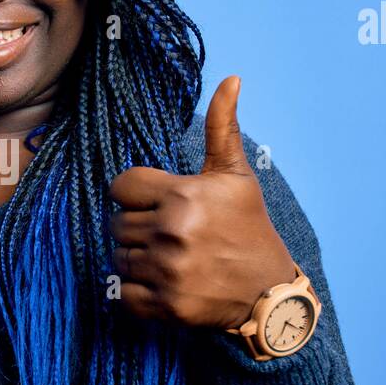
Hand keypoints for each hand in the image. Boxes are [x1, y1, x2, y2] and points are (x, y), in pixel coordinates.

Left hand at [108, 75, 296, 330]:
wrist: (268, 290)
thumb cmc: (248, 227)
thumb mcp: (236, 176)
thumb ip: (222, 128)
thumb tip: (231, 79)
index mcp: (182, 196)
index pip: (120, 188)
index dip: (135, 195)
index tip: (156, 204)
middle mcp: (171, 232)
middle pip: (117, 224)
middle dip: (138, 228)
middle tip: (167, 234)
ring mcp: (167, 270)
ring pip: (118, 258)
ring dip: (136, 259)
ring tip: (167, 258)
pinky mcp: (166, 305)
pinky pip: (123, 295)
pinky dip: (136, 292)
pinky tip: (162, 283)